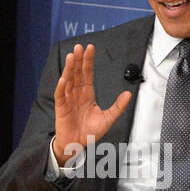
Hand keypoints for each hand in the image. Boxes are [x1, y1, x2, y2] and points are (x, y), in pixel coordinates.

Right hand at [53, 44, 132, 164]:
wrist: (79, 143)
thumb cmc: (91, 131)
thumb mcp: (108, 118)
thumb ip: (118, 106)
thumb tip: (129, 94)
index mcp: (87, 94)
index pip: (87, 74)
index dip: (89, 61)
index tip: (90, 48)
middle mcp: (77, 93)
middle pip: (77, 73)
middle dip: (79, 60)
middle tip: (79, 47)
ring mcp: (68, 99)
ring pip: (68, 80)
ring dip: (70, 69)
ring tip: (72, 56)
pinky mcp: (61, 107)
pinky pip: (61, 95)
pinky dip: (62, 87)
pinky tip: (64, 78)